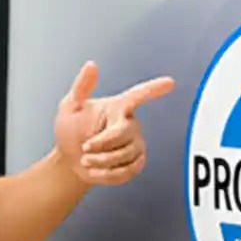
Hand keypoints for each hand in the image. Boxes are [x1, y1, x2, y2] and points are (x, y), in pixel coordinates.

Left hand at [53, 61, 173, 185]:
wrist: (70, 160)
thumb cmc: (70, 130)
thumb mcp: (69, 107)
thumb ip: (81, 87)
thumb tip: (91, 65)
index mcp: (117, 107)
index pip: (138, 96)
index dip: (153, 90)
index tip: (170, 82)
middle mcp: (130, 123)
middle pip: (123, 134)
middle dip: (101, 144)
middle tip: (84, 148)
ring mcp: (135, 144)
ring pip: (125, 155)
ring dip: (100, 161)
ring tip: (87, 159)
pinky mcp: (136, 162)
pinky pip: (127, 171)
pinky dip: (106, 174)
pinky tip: (95, 171)